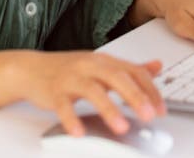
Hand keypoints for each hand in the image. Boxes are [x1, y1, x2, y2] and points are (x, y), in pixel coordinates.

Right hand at [0, 50, 164, 136]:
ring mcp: (72, 78)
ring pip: (93, 91)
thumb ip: (129, 68)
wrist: (32, 68)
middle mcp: (91, 66)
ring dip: (109, 109)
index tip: (161, 109)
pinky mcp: (54, 92)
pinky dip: (72, 119)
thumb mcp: (102, 66)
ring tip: (122, 128)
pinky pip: (64, 106)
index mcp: (105, 61)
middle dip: (135, 96)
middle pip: (117, 77)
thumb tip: (158, 66)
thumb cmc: (70, 69)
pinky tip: (80, 132)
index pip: (133, 71)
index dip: (150, 90)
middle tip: (149, 116)